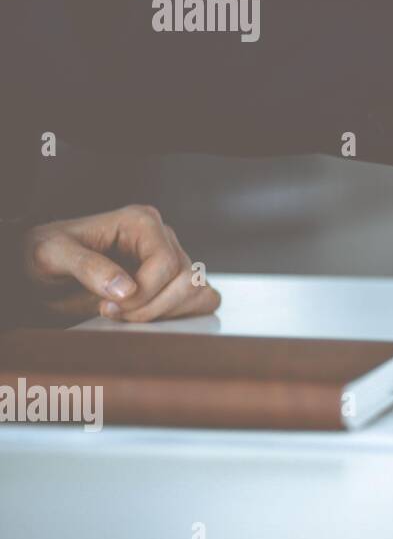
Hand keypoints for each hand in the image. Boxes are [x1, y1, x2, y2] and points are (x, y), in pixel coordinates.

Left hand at [22, 204, 220, 321]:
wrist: (43, 271)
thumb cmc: (45, 255)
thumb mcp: (52, 255)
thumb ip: (87, 267)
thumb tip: (126, 288)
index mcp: (141, 222)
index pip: (166, 263)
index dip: (142, 293)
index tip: (107, 306)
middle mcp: (163, 237)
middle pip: (186, 280)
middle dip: (150, 307)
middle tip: (112, 312)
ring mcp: (174, 259)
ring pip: (199, 292)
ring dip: (165, 313)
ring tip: (127, 315)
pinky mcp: (176, 282)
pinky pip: (202, 301)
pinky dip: (180, 316)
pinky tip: (146, 317)